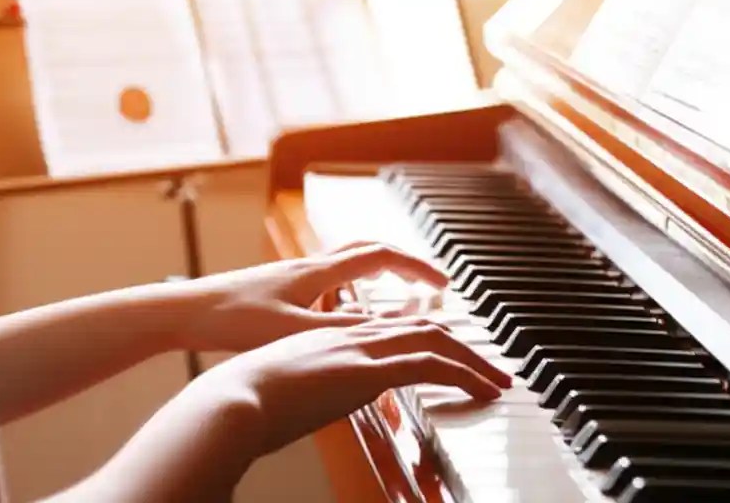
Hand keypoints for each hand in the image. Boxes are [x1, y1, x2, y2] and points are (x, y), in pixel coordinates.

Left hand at [179, 242, 446, 352]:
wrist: (183, 312)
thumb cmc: (231, 320)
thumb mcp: (295, 333)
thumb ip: (343, 333)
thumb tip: (387, 331)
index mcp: (318, 271)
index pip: (382, 256)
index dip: (418, 267)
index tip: (443, 284)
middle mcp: (306, 267)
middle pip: (366, 250)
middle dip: (402, 264)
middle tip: (426, 283)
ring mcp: (289, 277)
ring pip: (344, 266)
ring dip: (373, 276)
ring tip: (391, 299)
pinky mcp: (273, 291)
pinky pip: (323, 284)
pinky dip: (345, 294)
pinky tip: (339, 320)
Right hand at [196, 317, 513, 455]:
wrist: (233, 400)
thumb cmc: (245, 403)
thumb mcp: (283, 390)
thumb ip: (307, 388)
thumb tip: (315, 400)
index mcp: (328, 337)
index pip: (388, 328)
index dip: (421, 337)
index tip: (444, 352)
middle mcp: (349, 334)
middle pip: (419, 326)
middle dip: (459, 346)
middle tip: (486, 367)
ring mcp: (360, 347)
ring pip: (434, 338)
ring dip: (472, 360)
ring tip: (497, 381)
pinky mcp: (369, 368)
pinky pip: (432, 362)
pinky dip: (465, 373)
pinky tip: (483, 390)